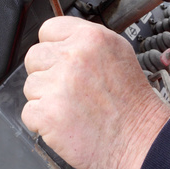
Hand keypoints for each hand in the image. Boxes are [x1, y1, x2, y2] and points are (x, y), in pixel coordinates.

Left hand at [22, 16, 169, 168]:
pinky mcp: (47, 113)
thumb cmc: (132, 102)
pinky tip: (65, 123)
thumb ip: (86, 43)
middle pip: (34, 56)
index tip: (61, 61)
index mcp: (90, 38)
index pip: (48, 30)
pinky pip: (29, 112)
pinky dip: (42, 122)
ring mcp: (58, 85)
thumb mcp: (118, 53)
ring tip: (72, 108)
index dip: (54, 48)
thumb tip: (59, 41)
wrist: (140, 138)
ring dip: (45, 98)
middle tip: (68, 89)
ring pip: (31, 86)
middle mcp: (73, 58)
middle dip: (46, 73)